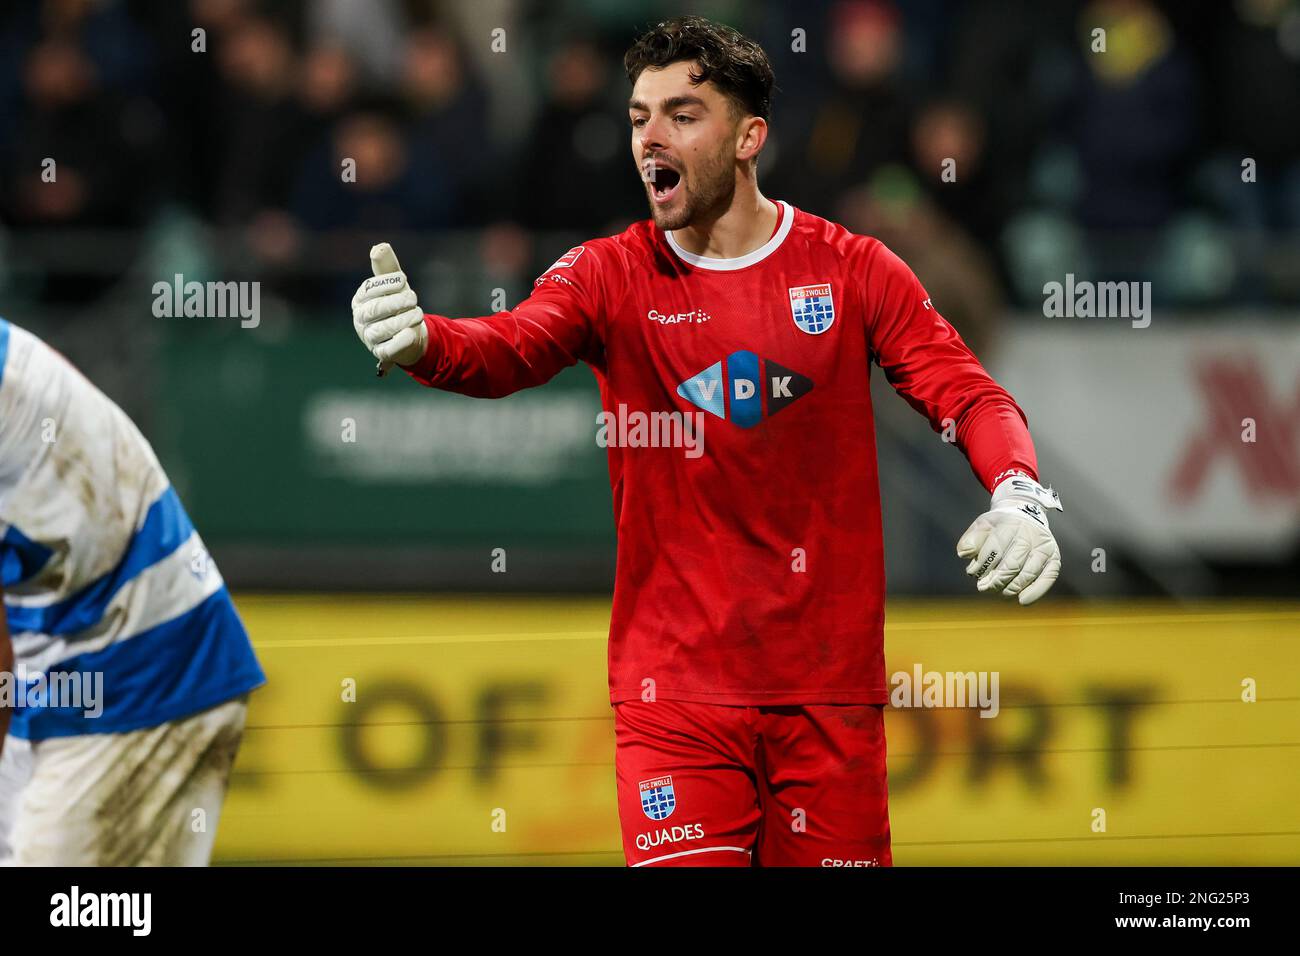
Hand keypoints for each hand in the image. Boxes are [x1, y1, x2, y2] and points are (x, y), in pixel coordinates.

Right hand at [352, 242, 427, 373]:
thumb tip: (379, 247)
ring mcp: (370, 338)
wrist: (410, 333)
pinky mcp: (382, 353)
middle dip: (395, 302)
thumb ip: (387, 266)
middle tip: (413, 297)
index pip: (368, 290)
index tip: (403, 280)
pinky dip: (399, 341)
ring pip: (381, 330)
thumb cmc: (398, 304)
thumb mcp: (395, 284)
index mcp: (361, 300)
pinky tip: (411, 332)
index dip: (385, 284)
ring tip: (418, 313)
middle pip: (374, 310)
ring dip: (401, 320)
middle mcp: (361, 319)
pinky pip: (388, 350)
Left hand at [956, 474, 1062, 604]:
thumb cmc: (1000, 526)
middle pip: (1011, 564)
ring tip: (998, 591)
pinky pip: (1047, 578)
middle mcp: (1030, 535)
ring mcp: (1044, 548)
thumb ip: (970, 539)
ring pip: (1027, 574)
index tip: (972, 573)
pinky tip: (1022, 600)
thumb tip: (964, 554)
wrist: (1026, 515)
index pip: (995, 548)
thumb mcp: (982, 526)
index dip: (982, 565)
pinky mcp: (1054, 559)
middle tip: (983, 587)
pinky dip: (1035, 592)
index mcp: (1011, 524)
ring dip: (1010, 587)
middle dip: (995, 580)